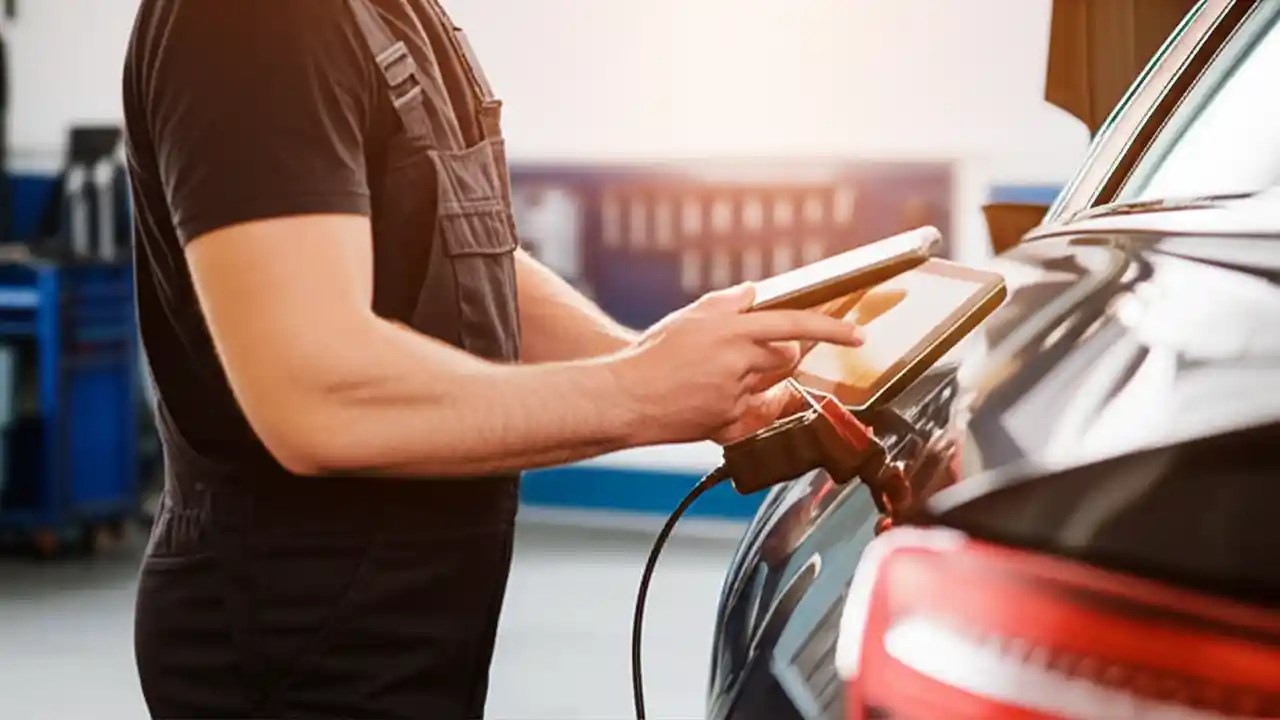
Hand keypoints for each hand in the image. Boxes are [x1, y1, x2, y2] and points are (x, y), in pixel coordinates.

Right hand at [611, 284, 861, 445]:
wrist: (625, 399)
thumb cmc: (651, 357)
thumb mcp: (688, 318)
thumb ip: (727, 303)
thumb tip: (754, 293)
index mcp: (729, 331)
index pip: (794, 323)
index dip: (831, 328)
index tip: (857, 334)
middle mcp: (737, 363)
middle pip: (787, 355)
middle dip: (779, 353)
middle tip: (748, 353)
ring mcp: (735, 396)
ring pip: (771, 384)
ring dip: (759, 378)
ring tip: (720, 376)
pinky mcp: (729, 424)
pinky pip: (755, 413)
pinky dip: (746, 405)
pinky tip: (716, 399)